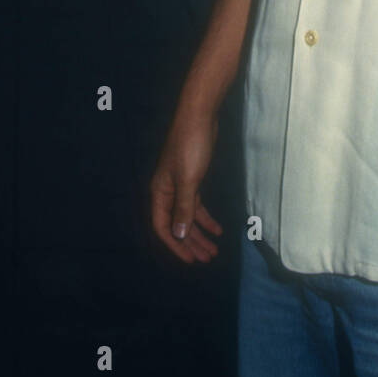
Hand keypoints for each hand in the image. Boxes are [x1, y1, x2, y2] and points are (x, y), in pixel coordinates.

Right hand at [150, 111, 221, 264]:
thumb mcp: (188, 181)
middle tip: (207, 258)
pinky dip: (206, 218)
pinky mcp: (193, 178)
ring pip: (188, 217)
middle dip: (191, 243)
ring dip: (200, 233)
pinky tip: (217, 229)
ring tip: (214, 250)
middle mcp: (167, 192)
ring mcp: (180, 185)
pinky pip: (197, 205)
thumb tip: (178, 235)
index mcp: (160, 193)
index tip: (191, 259)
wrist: (199, 117)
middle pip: (177, 225)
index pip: (163, 228)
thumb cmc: (191, 147)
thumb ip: (183, 209)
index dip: (176, 246)